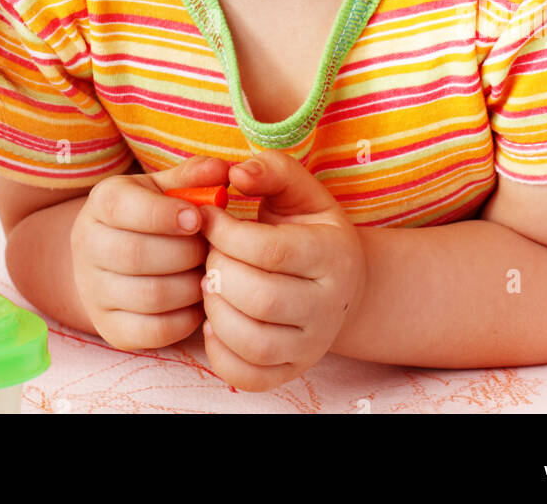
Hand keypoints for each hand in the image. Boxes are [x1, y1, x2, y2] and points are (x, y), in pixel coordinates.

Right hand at [70, 153, 230, 351]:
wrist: (113, 260)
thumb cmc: (151, 217)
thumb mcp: (166, 189)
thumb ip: (194, 177)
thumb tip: (224, 170)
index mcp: (102, 202)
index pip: (123, 207)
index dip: (165, 214)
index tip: (198, 219)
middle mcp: (87, 245)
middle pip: (137, 254)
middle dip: (186, 253)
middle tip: (209, 250)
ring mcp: (93, 291)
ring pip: (150, 295)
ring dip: (190, 286)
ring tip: (206, 273)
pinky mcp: (110, 329)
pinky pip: (154, 331)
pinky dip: (185, 318)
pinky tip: (196, 300)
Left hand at [198, 151, 366, 392]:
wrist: (341, 281)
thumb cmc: (308, 227)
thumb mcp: (298, 190)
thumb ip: (269, 170)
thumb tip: (235, 173)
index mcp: (333, 255)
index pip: (271, 250)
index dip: (226, 233)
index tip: (205, 217)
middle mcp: (329, 306)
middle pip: (261, 298)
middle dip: (219, 270)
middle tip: (207, 252)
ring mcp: (312, 345)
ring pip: (254, 341)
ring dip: (216, 309)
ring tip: (210, 281)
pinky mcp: (291, 371)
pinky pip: (248, 376)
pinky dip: (219, 351)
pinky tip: (214, 319)